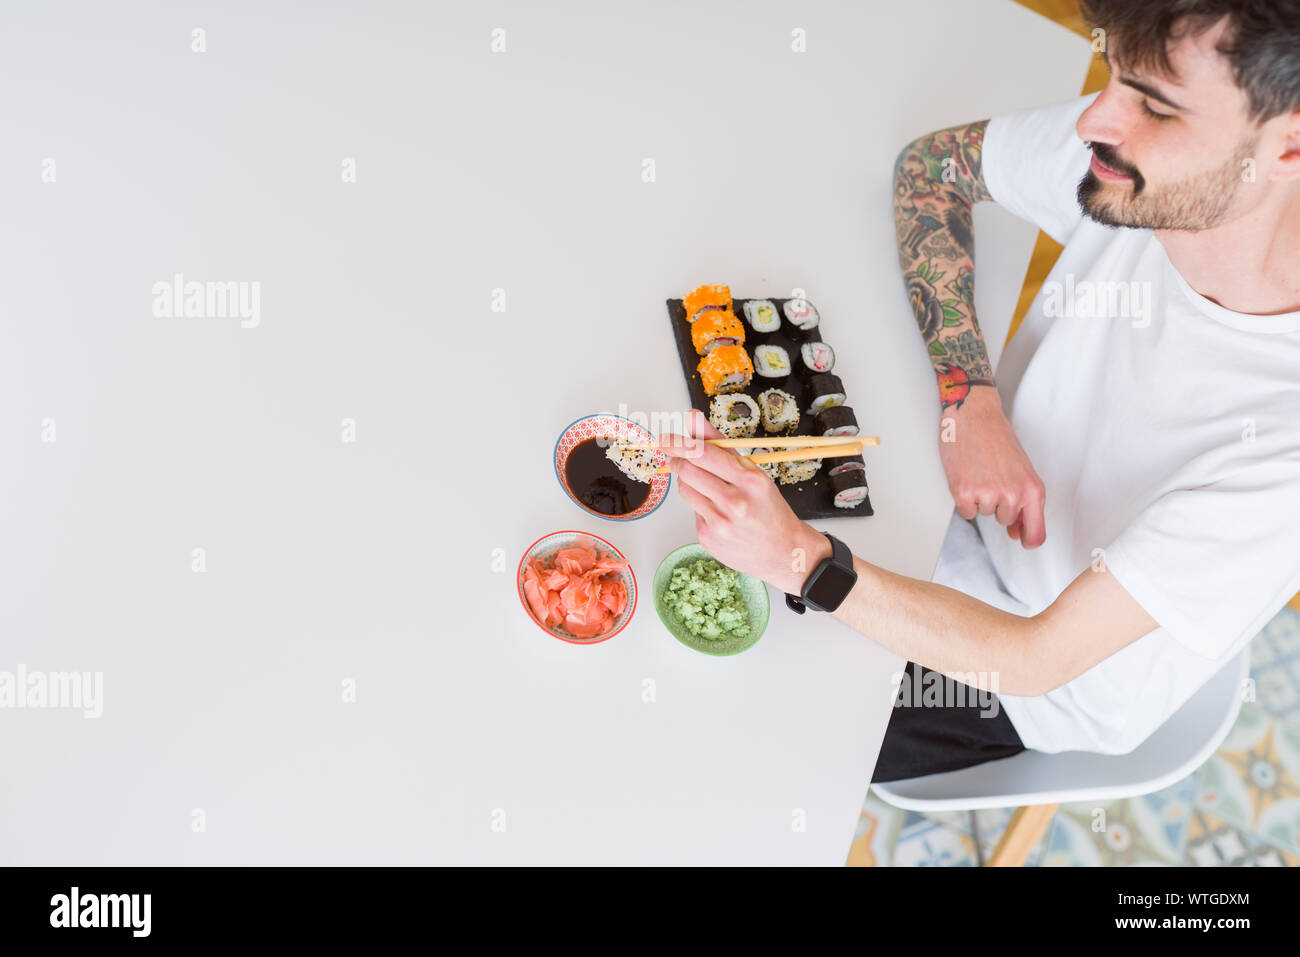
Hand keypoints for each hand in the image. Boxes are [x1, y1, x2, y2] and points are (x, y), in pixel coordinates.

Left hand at [657, 409, 830, 594]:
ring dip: (689, 482)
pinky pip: (693, 512)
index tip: (666, 439)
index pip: (703, 454)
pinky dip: (700, 506)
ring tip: (706, 484)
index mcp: (749, 479)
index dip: (680, 444)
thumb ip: (720, 444)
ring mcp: (719, 523)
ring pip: (686, 491)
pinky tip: (717, 511)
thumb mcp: (752, 472)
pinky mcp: (708, 538)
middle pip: (688, 471)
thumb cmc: (768, 508)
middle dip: (678, 460)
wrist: (783, 551)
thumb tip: (693, 418)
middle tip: (675, 456)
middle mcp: (734, 502)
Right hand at [939, 386, 1045, 547]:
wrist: (974, 415)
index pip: (1036, 534)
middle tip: (994, 479)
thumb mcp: (1021, 470)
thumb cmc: (996, 438)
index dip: (1028, 540)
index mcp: (1032, 490)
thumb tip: (1018, 532)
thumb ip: (1024, 502)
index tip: (1023, 540)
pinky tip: (968, 476)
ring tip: (981, 473)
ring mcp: (988, 495)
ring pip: (984, 514)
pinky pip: (966, 511)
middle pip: (1005, 522)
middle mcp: (1013, 494)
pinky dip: (964, 498)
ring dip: (980, 499)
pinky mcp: (964, 493)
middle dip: (998, 505)